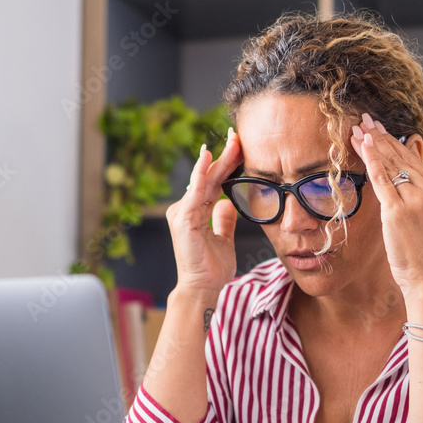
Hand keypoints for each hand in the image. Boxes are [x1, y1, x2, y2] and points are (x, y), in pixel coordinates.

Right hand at [166, 128, 242, 295]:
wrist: (204, 288)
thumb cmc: (212, 268)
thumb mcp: (224, 238)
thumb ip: (223, 219)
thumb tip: (229, 204)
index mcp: (196, 212)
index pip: (214, 182)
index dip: (227, 165)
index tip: (241, 147)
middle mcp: (185, 209)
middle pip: (208, 177)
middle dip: (225, 156)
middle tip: (238, 135)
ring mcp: (182, 213)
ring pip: (203, 180)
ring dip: (218, 160)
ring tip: (231, 141)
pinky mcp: (183, 219)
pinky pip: (195, 192)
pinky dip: (201, 174)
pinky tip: (208, 157)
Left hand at [350, 113, 422, 291]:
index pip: (413, 161)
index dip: (395, 143)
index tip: (381, 130)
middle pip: (401, 157)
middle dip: (381, 137)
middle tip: (365, 119)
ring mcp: (414, 199)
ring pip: (390, 164)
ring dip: (372, 143)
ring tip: (358, 128)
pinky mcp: (397, 210)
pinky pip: (382, 179)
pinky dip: (372, 159)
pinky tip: (363, 145)